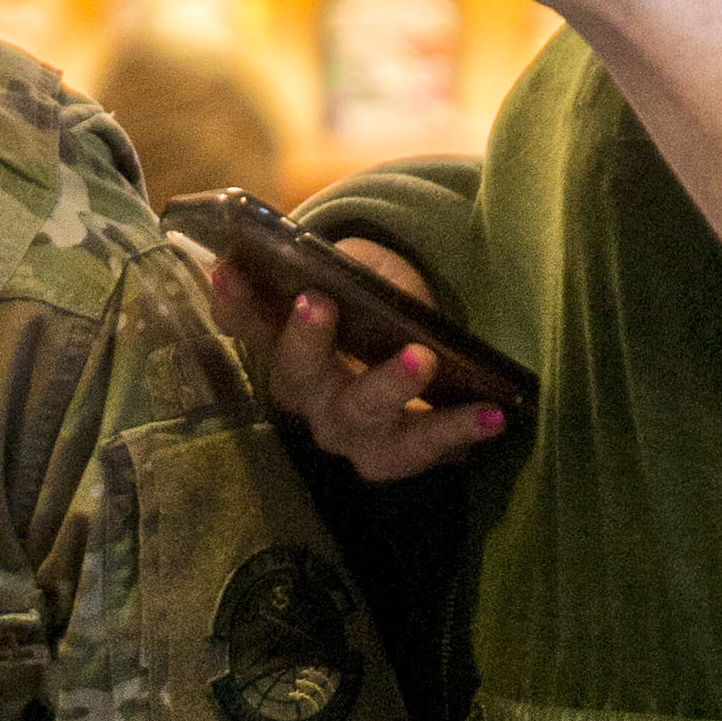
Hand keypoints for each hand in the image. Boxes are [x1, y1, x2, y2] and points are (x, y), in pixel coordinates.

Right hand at [202, 235, 493, 489]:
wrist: (427, 371)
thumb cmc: (379, 314)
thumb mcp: (363, 278)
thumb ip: (347, 270)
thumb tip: (339, 264)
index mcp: (285, 347)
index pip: (247, 324)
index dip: (233, 302)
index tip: (227, 271)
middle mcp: (306, 397)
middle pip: (295, 375)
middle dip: (304, 340)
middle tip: (317, 303)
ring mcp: (347, 433)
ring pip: (357, 415)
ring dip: (387, 385)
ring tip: (423, 358)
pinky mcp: (393, 457)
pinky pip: (421, 449)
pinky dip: (457, 429)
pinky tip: (495, 413)